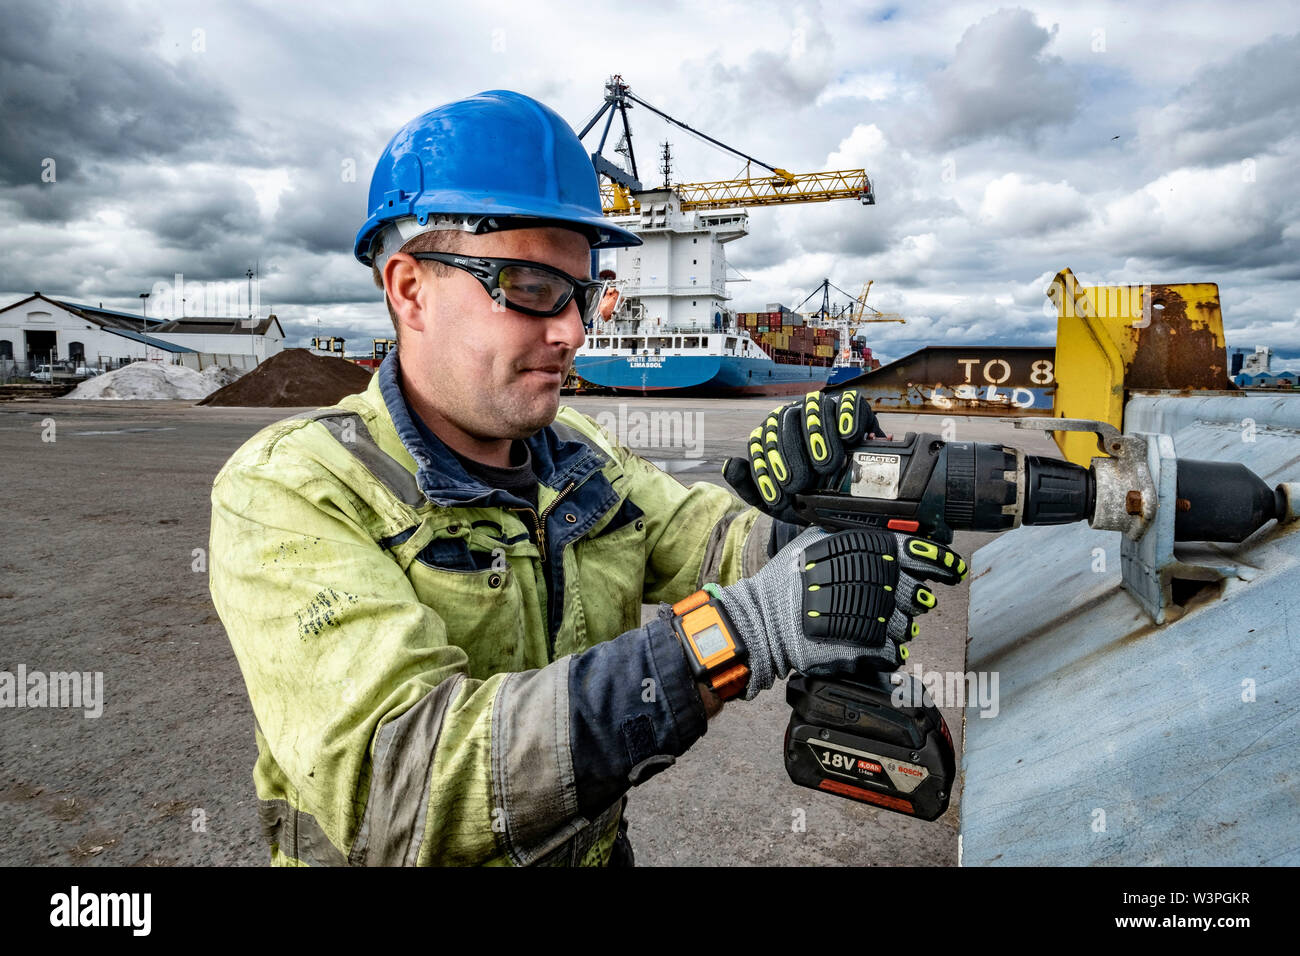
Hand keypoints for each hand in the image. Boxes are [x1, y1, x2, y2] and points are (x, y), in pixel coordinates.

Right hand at [713, 526, 966, 698]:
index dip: (942, 563)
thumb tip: (881, 528)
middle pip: (918, 594)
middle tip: (890, 601)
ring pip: (907, 625)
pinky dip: (884, 650)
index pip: (923, 554)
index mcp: (871, 551)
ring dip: (894, 626)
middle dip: (910, 599)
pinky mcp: (870, 650)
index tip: (952, 571)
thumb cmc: (787, 579)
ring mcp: (877, 618)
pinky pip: (892, 652)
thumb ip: (851, 534)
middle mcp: (880, 582)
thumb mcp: (816, 539)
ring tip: (868, 624)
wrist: (765, 620)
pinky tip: (865, 643)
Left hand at [722, 389, 881, 523]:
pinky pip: (847, 402)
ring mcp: (820, 409)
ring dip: (819, 437)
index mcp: (771, 434)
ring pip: (815, 408)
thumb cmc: (803, 498)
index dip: (769, 468)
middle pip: (786, 422)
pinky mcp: (849, 408)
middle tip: (800, 484)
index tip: (780, 493)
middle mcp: (793, 416)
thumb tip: (730, 464)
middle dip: (792, 455)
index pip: (762, 440)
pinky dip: (847, 416)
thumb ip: (747, 485)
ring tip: (826, 466)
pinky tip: (848, 437)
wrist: (840, 502)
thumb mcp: (773, 500)